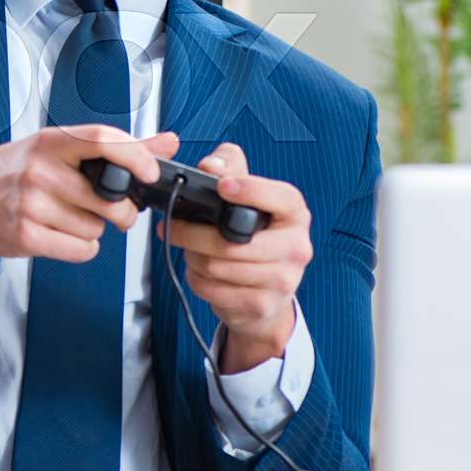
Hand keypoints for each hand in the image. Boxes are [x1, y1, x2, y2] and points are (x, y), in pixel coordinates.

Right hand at [0, 125, 179, 260]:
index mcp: (51, 142)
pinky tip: (60, 234)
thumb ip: (114, 147)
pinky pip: (81, 250)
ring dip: (92, 229)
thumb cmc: (14, 171)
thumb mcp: (57, 148)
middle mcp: (40, 170)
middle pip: (110, 198)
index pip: (104, 140)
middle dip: (121, 211)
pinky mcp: (26, 235)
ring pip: (96, 228)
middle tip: (109, 209)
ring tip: (66, 218)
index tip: (150, 173)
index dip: (137, 158)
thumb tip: (167, 143)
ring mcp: (31, 203)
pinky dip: (81, 248)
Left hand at [160, 143, 311, 372]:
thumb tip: (210, 165)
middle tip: (174, 226)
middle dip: (193, 233)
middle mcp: (296, 248)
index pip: (282, 198)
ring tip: (190, 248)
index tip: (222, 187)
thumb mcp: (247, 198)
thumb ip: (229, 169)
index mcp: (295, 216)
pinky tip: (200, 271)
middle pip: (232, 241)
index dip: (251, 190)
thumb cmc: (255, 238)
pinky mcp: (261, 305)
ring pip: (217, 265)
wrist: (269, 296)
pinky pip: (211, 288)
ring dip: (192, 256)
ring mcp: (282, 281)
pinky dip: (196, 278)